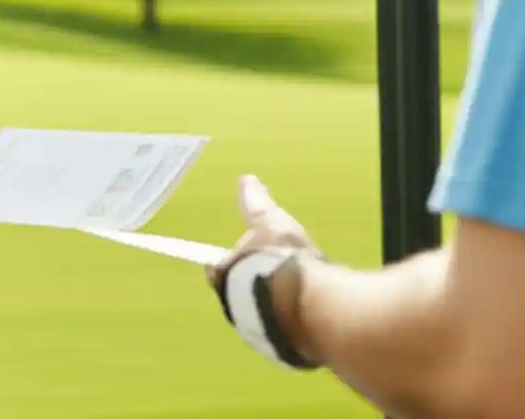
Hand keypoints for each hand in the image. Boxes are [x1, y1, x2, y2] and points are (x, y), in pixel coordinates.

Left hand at [206, 174, 321, 362]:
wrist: (307, 306)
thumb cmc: (282, 260)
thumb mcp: (271, 224)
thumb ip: (257, 205)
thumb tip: (246, 181)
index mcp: (223, 275)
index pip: (216, 268)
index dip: (229, 260)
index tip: (241, 254)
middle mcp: (233, 305)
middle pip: (237, 292)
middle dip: (253, 280)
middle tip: (275, 268)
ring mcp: (254, 327)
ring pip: (259, 311)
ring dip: (273, 301)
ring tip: (297, 287)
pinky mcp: (278, 344)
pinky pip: (280, 328)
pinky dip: (290, 318)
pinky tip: (308, 309)